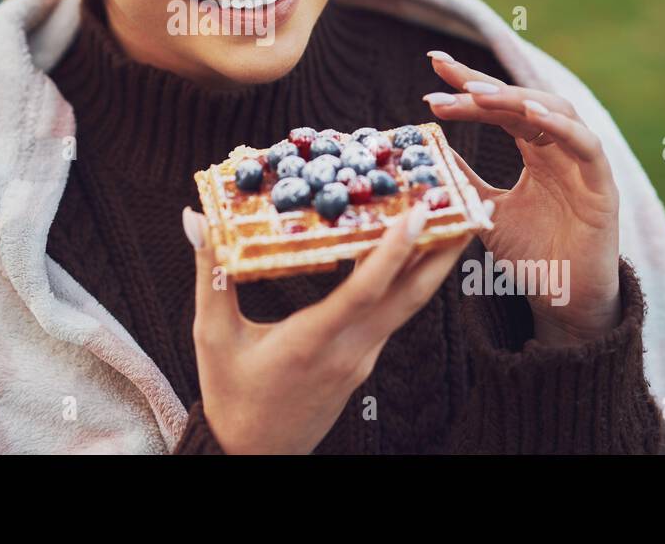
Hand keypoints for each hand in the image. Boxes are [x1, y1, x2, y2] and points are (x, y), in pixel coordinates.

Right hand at [182, 203, 470, 453]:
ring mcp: (362, 358)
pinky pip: (393, 315)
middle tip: (468, 208)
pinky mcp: (362, 362)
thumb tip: (196, 218)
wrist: (253, 456)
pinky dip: (406, 281)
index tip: (419, 213)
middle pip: (410, 297)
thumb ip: (210, 274)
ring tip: (451, 220)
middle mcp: (349, 350)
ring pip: (407, 305)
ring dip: (431, 263)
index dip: (394, 251)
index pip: (364, 291)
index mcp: (312, 342)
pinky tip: (408, 255)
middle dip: (443, 251)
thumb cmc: (231, 395)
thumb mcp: (211, 335)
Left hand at [423, 50, 621, 346]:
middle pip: (523, 101)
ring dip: (516, 99)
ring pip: (555, 112)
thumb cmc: (531, 254)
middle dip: (483, 85)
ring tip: (478, 93)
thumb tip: (429, 152)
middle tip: (445, 75)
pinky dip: (562, 127)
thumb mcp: (486, 210)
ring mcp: (583, 165)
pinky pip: (586, 147)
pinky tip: (531, 115)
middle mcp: (560, 149)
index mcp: (536, 150)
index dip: (469, 84)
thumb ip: (465, 179)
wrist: (564, 300)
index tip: (434, 64)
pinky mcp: (603, 188)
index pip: (500, 107)